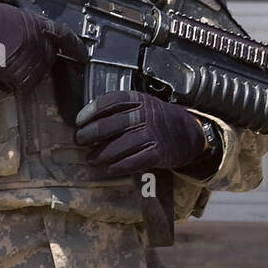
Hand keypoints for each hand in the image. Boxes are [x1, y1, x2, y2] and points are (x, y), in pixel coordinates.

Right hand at [0, 0, 86, 91]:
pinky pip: (24, 83)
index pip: (64, 36)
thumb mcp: (12, 15)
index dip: (75, 48)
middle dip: (40, 64)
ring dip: (27, 75)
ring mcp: (26, 53)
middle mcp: (35, 39)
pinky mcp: (13, 67)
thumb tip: (30, 41)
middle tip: (22, 63)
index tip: (84, 57)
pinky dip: (18, 84)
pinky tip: (8, 79)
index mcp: (36, 23)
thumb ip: (27, 29)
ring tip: (11, 68)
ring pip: (38, 74)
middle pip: (49, 60)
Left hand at [74, 91, 208, 174]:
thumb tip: (89, 120)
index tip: (79, 121)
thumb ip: (120, 109)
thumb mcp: (142, 106)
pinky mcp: (158, 153)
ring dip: (101, 154)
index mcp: (139, 100)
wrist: (189, 133)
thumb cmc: (158, 120)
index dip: (92, 111)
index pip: (111, 101)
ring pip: (120, 145)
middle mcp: (146, 115)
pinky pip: (134, 161)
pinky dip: (119, 166)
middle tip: (80, 140)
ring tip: (91, 158)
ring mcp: (153, 134)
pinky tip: (109, 168)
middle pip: (112, 124)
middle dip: (90, 134)